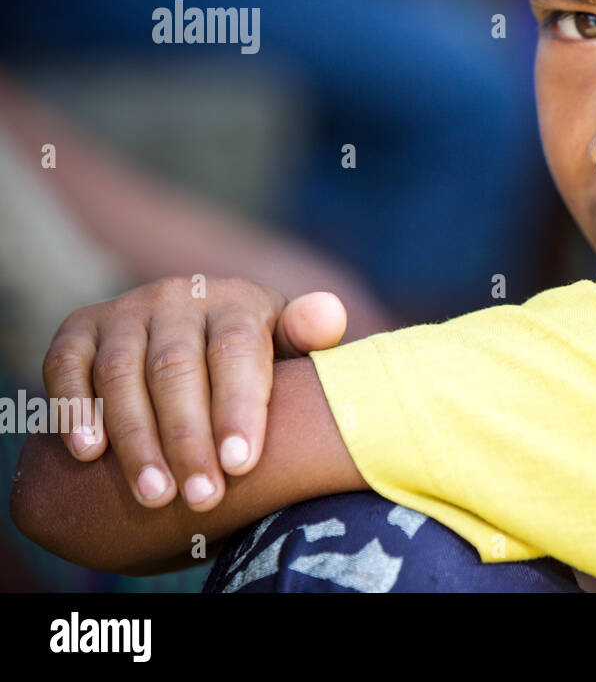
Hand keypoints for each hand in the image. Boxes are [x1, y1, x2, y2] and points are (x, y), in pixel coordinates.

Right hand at [41, 279, 347, 510]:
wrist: (198, 337)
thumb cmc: (256, 361)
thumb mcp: (289, 347)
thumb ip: (308, 338)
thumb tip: (329, 316)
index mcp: (238, 303)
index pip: (236, 351)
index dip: (237, 407)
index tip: (241, 464)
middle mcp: (179, 298)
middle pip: (177, 368)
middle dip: (188, 438)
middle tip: (202, 496)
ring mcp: (127, 310)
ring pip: (122, 374)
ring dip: (135, 438)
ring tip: (155, 494)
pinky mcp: (80, 328)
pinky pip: (65, 364)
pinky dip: (73, 407)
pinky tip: (88, 454)